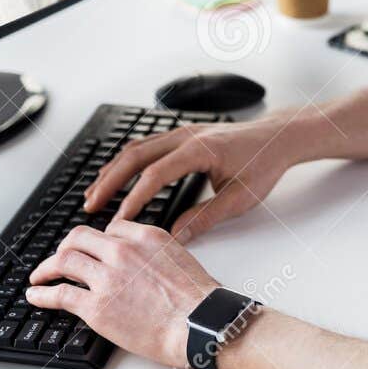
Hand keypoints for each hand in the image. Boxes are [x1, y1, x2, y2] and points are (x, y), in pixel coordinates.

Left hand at [26, 223, 217, 367]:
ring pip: (64, 261)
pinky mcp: (96, 307)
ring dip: (46, 268)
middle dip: (65, 247)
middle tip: (59, 257)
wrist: (198, 324)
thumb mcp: (179, 257)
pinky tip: (36, 296)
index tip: (92, 250)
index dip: (98, 240)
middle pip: (80, 237)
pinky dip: (42, 294)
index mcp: (145, 236)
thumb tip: (141, 262)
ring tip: (39, 276)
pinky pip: (60, 294)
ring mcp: (107, 278)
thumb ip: (154, 252)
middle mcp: (122, 251)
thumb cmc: (197, 299)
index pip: (110, 228)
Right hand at [82, 112, 313, 240]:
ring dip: (113, 170)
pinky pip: (147, 144)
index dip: (133, 200)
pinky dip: (126, 160)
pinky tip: (117, 174)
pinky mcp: (184, 134)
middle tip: (89, 206)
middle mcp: (186, 136)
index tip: (118, 223)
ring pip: (137, 147)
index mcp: (199, 150)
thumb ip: (207, 217)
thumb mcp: (240, 198)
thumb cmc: (263, 164)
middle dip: (109, 182)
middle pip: (135, 156)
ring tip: (94, 193)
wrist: (278, 136)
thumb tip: (176, 237)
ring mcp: (183, 132)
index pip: (154, 175)